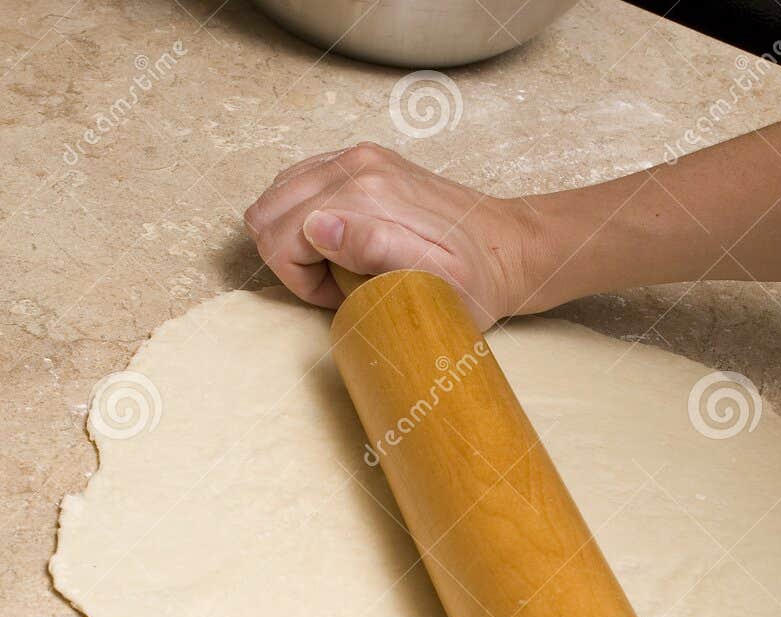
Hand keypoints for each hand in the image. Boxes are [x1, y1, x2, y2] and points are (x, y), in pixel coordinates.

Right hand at [242, 142, 541, 328]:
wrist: (512, 247)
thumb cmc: (476, 280)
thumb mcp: (433, 281)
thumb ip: (375, 251)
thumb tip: (318, 227)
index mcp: (367, 195)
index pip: (280, 237)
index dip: (301, 281)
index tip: (338, 295)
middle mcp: (357, 165)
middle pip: (269, 210)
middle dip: (288, 257)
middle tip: (334, 282)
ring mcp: (359, 156)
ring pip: (278, 194)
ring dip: (293, 236)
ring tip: (338, 264)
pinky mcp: (365, 159)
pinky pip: (302, 181)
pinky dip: (304, 215)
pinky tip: (340, 241)